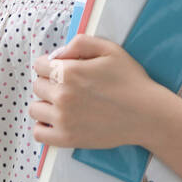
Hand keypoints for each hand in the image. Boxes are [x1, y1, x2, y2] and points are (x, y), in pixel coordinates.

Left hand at [30, 35, 158, 149]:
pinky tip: (58, 120)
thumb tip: (58, 53)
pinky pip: (39, 133)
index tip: (62, 68)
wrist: (146, 114)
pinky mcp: (67, 139)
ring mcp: (63, 119)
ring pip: (35, 109)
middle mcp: (62, 96)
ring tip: (63, 103)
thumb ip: (80, 43)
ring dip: (45, 104)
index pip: (39, 65)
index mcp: (69, 72)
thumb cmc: (130, 80)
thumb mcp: (109, 49)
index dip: (50, 64)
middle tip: (68, 85)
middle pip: (37, 86)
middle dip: (49, 82)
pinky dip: (44, 126)